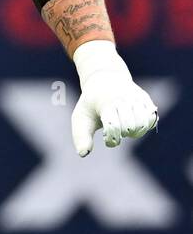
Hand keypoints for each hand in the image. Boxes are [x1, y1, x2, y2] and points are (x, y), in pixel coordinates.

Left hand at [71, 41, 157, 156]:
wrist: (105, 79)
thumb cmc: (91, 104)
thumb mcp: (81, 118)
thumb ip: (81, 136)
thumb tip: (83, 153)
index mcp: (105, 104)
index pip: (113, 126)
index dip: (111, 139)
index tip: (107, 139)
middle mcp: (123, 99)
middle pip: (130, 126)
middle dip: (123, 135)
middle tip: (117, 132)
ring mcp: (136, 98)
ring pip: (144, 121)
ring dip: (137, 132)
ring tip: (128, 130)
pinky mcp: (145, 99)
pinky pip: (152, 117)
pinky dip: (146, 126)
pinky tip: (136, 125)